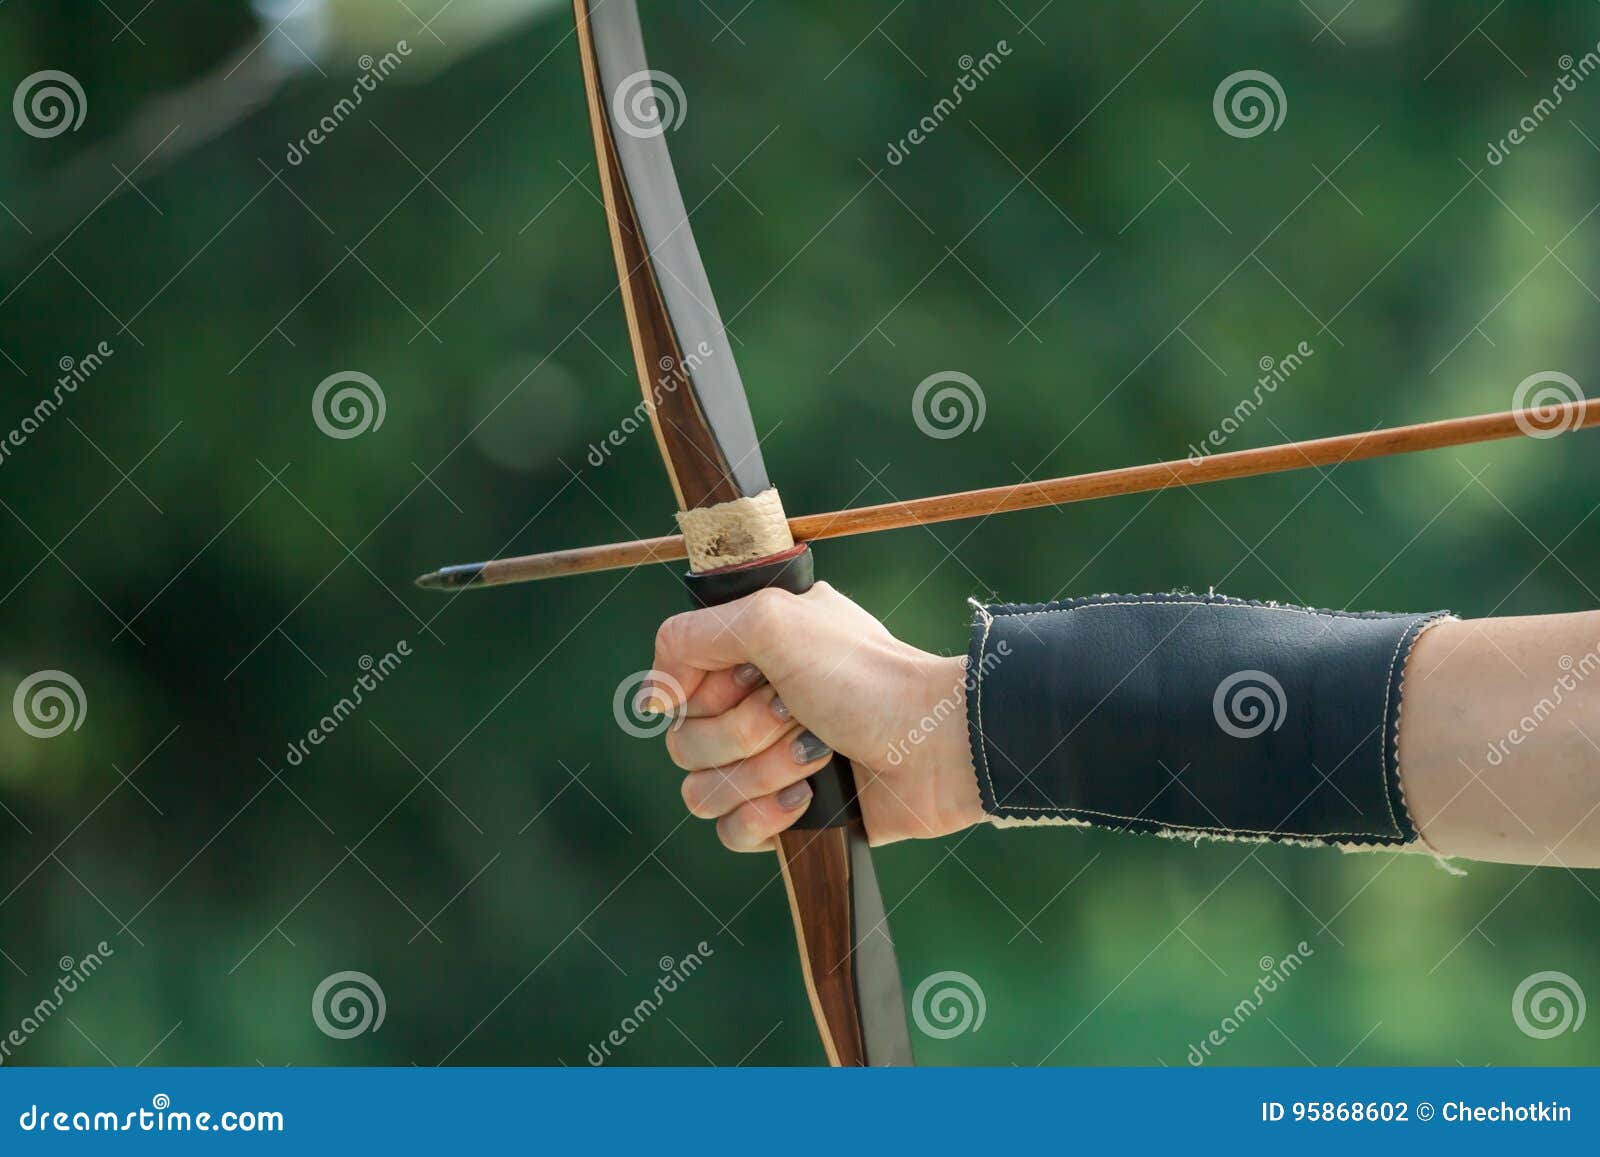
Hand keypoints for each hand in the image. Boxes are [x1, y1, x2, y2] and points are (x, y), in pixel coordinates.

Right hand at [648, 583, 983, 851]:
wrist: (936, 746)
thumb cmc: (866, 677)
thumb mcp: (773, 620)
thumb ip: (691, 638)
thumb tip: (650, 699)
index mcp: (748, 652)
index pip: (674, 684)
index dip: (700, 690)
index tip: (749, 677)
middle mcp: (752, 703)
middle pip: (683, 741)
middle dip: (741, 732)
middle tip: (797, 713)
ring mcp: (769, 762)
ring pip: (702, 790)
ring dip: (761, 772)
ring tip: (816, 753)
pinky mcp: (789, 815)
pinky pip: (730, 832)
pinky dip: (768, 817)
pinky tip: (809, 796)